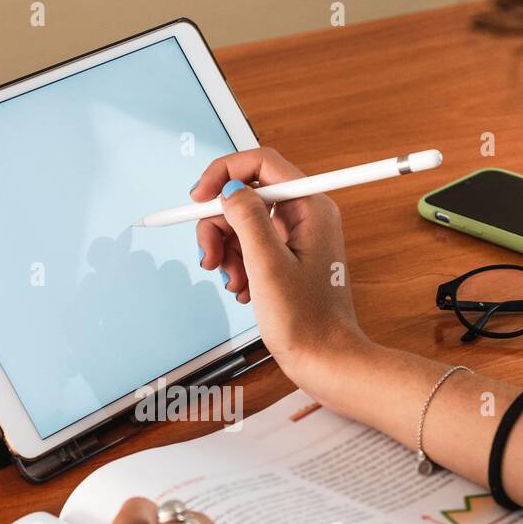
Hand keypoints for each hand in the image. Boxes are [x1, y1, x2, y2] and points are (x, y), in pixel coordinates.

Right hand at [191, 147, 370, 392]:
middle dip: (220, 226)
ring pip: (243, 224)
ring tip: (234, 283)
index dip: (223, 174)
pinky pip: (250, 247)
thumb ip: (246, 218)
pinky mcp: (288, 259)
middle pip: (246, 196)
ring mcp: (297, 238)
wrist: (324, 360)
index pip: (261, 163)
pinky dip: (238, 266)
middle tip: (209, 258)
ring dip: (227, 252)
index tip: (197, 198)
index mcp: (310, 207)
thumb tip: (229, 189)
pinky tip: (243, 291)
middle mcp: (306, 216)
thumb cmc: (306, 321)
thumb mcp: (267, 264)